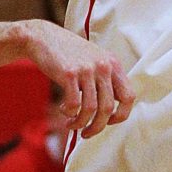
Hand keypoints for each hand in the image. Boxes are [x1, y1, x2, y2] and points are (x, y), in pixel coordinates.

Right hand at [17, 23, 132, 135]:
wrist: (43, 37)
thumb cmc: (68, 54)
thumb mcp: (94, 61)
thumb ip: (105, 80)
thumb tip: (111, 111)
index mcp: (113, 64)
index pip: (129, 97)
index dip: (121, 115)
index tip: (108, 121)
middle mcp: (104, 66)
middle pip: (108, 108)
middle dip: (97, 126)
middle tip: (87, 133)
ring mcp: (87, 69)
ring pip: (91, 109)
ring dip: (80, 123)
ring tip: (71, 125)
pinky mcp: (69, 73)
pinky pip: (74, 104)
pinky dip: (69, 113)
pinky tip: (63, 110)